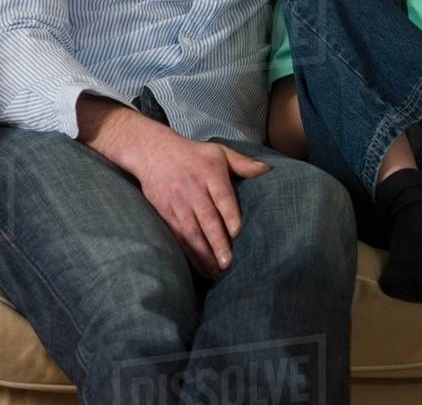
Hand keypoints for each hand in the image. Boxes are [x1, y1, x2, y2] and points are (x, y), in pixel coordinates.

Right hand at [77, 98, 269, 278]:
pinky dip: (188, 254)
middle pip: (206, 218)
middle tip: (228, 262)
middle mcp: (193, 188)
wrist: (155, 152)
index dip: (229, 214)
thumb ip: (242, 163)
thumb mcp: (219, 151)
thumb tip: (267, 170)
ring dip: (203, 253)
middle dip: (217, 242)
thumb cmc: (194, 154)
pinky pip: (177, 236)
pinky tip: (199, 267)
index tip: (237, 232)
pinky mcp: (165, 213)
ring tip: (216, 271)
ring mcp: (177, 202)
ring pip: (191, 231)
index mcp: (210, 172)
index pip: (221, 195)